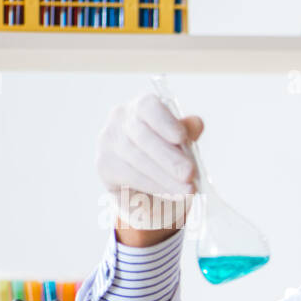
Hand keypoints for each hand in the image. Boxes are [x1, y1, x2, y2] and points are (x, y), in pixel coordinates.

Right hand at [96, 93, 203, 244]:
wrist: (151, 191)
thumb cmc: (169, 160)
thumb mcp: (183, 145)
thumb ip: (188, 132)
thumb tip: (196, 123)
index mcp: (141, 107)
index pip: (148, 107)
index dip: (165, 122)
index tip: (181, 138)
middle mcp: (120, 119)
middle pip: (143, 136)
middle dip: (169, 158)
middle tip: (189, 174)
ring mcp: (108, 142)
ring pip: (137, 159)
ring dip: (165, 177)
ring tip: (187, 190)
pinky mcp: (104, 166)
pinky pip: (129, 176)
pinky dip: (152, 186)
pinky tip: (169, 193)